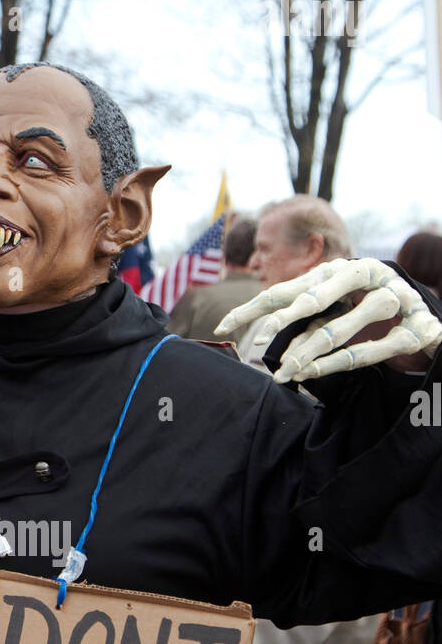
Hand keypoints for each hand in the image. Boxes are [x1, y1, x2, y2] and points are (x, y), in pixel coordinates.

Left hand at [214, 257, 441, 382]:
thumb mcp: (340, 304)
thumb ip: (309, 311)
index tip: (222, 326)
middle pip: (317, 295)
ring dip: (310, 352)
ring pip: (343, 325)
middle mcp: (368, 274)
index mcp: (342, 269)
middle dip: (284, 320)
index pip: (289, 287)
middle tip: (257, 344)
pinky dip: (346, 362)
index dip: (255, 306)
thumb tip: (260, 331)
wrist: (434, 310)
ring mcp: (395, 298)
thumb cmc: (374, 308)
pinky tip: (318, 373)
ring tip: (285, 373)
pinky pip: (376, 348)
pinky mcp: (419, 326)